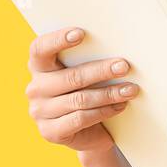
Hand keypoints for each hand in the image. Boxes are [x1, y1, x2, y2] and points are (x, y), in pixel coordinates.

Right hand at [25, 26, 140, 156]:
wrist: (89, 133)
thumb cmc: (89, 93)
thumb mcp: (86, 75)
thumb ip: (89, 60)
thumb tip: (116, 49)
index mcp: (39, 67)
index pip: (39, 49)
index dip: (57, 40)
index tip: (81, 33)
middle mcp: (35, 88)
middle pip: (70, 76)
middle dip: (101, 70)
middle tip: (124, 66)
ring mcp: (39, 112)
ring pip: (79, 99)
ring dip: (109, 93)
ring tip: (131, 89)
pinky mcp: (50, 132)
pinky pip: (81, 118)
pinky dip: (104, 111)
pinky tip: (120, 106)